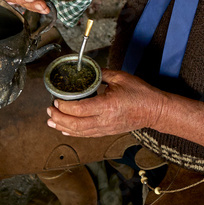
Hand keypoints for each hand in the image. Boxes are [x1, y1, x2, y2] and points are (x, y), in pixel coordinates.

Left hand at [46, 70, 166, 137]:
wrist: (154, 110)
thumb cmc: (140, 93)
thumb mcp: (121, 78)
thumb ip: (102, 74)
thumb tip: (88, 70)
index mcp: (107, 106)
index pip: (79, 109)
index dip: (64, 106)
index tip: (56, 100)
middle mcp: (104, 120)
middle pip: (75, 124)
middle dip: (59, 118)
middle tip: (49, 111)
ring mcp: (105, 129)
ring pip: (79, 132)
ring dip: (63, 127)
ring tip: (51, 121)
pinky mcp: (107, 132)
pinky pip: (86, 135)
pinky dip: (73, 132)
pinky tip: (65, 129)